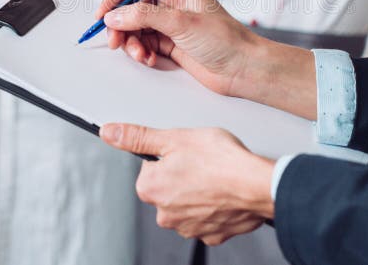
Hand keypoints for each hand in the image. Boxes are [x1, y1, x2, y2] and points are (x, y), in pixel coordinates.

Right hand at [97, 0, 263, 99]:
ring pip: (133, 27)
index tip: (103, 14)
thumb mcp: (181, 22)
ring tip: (140, 54)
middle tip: (115, 40)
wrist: (241, 68)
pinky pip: (142, 43)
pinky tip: (150, 58)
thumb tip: (115, 16)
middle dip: (121, 25)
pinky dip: (141, 52)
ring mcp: (168, 20)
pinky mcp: (168, 40)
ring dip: (131, 42)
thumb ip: (144, 17)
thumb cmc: (225, 39)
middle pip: (130, 6)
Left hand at [100, 123, 274, 245]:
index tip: (185, 152)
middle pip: (168, 187)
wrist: (257, 185)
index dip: (169, 155)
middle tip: (203, 162)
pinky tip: (225, 193)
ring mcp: (188, 227)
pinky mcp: (211, 235)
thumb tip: (110, 132)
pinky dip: (215, 206)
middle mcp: (165, 213)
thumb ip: (138, 136)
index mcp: (151, 188)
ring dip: (198, 192)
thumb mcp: (175, 137)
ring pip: (187, 204)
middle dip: (182, 175)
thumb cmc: (221, 161)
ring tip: (216, 176)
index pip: (150, 167)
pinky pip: (207, 218)